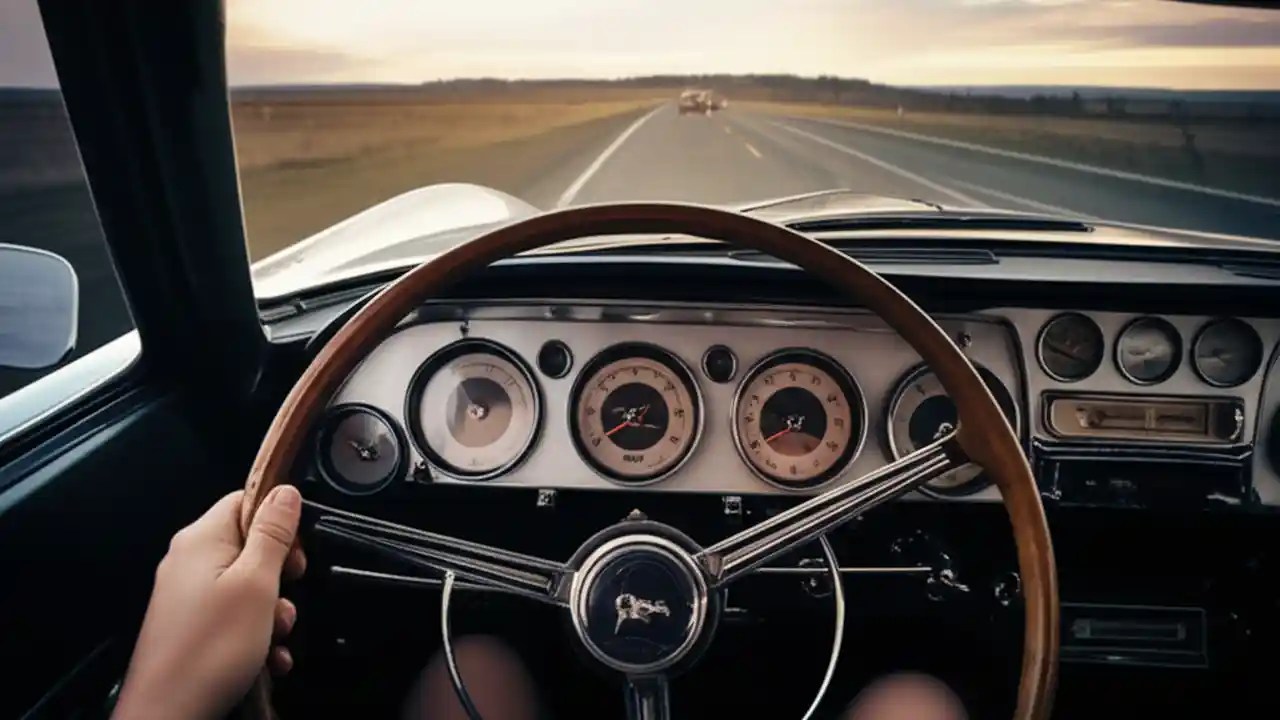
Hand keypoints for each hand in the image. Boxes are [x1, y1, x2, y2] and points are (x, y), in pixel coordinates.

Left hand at [113, 486, 306, 719]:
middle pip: (250, 546)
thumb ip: (273, 534)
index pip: (246, 500)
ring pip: (247, 586)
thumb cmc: (212, 649)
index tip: (296, 555)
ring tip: (275, 638)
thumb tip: (285, 491)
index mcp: (200, 540)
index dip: (279, 522)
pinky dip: (255, 633)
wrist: (166, 717)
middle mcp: (189, 562)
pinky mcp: (191, 627)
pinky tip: (267, 658)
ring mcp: (188, 597)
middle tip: (286, 600)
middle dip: (280, 576)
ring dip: (272, 611)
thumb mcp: (256, 585)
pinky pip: (233, 615)